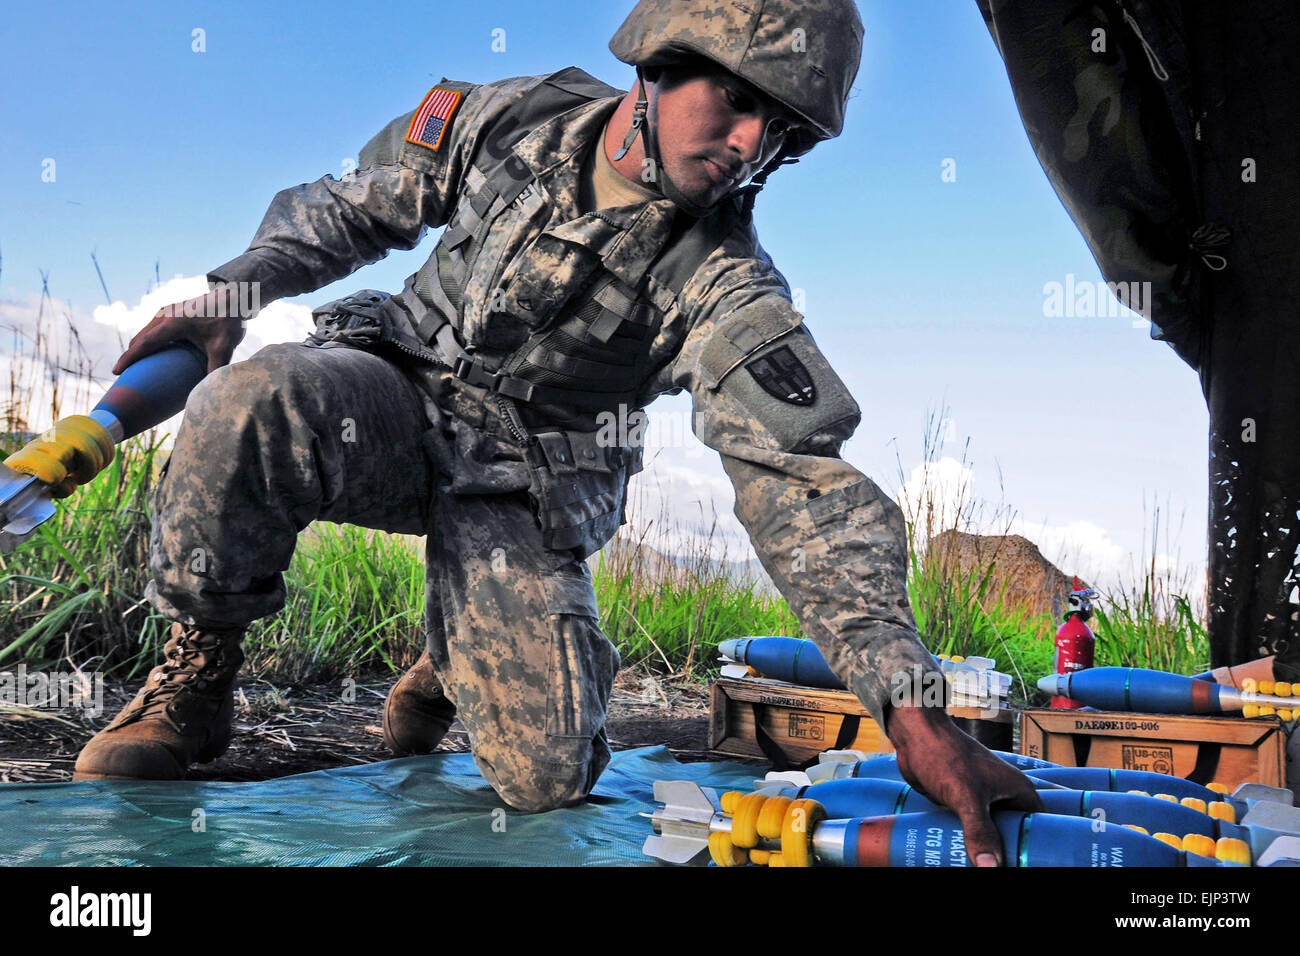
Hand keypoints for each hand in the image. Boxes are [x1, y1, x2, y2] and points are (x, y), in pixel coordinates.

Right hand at [112, 287, 249, 375]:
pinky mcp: (170, 312)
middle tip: (124, 376)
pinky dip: (147, 343)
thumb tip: (208, 390)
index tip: (116, 371)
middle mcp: (164, 315)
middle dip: (130, 357)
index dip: (129, 358)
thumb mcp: (223, 347)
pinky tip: (152, 356)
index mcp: (173, 323)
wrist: (233, 298)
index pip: (145, 343)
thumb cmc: (227, 321)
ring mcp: (166, 312)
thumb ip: (214, 368)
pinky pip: (152, 330)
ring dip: (138, 349)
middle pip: (140, 339)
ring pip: (145, 333)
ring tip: (135, 368)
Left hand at [886, 703, 1042, 866]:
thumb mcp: (967, 797)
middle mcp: (1004, 795)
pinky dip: (967, 841)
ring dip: (985, 849)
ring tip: (981, 867)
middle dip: (1009, 853)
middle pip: (1014, 833)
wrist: (915, 736)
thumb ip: (980, 832)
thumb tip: (991, 867)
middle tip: (997, 868)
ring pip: (990, 832)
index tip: (1036, 864)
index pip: (1040, 827)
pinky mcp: (961, 803)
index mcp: (1019, 790)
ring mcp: (982, 799)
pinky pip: (970, 828)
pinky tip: (963, 858)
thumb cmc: (945, 756)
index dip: (1039, 848)